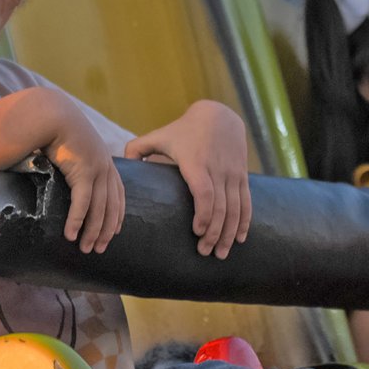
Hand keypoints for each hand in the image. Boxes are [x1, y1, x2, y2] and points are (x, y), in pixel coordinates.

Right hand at [41, 95, 124, 253]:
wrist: (53, 116)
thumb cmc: (60, 133)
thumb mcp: (76, 151)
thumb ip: (78, 167)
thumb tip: (69, 179)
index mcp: (107, 164)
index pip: (119, 196)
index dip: (117, 216)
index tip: (114, 233)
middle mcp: (106, 168)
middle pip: (111, 208)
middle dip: (106, 232)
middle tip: (99, 250)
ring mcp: (97, 170)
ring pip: (98, 209)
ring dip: (92, 232)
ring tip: (86, 249)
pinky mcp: (83, 171)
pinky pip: (82, 202)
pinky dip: (77, 221)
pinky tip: (71, 235)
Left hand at [125, 100, 252, 257]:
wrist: (219, 115)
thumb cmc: (183, 129)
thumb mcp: (160, 135)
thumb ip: (137, 148)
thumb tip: (121, 164)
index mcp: (195, 163)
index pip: (205, 192)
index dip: (204, 214)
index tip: (198, 232)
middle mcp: (217, 170)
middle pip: (221, 207)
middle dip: (215, 233)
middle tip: (205, 252)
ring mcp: (232, 174)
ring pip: (236, 208)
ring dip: (230, 233)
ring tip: (221, 253)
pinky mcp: (241, 176)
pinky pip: (246, 202)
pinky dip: (244, 222)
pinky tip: (240, 239)